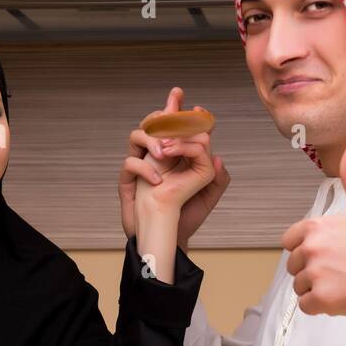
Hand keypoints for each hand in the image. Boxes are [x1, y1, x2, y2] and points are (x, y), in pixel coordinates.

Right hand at [119, 86, 229, 248]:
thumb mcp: (208, 197)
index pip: (178, 128)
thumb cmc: (186, 217)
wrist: (168, 238)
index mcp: (177, 156)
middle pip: (155, 123)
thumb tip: (217, 157)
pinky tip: (158, 182)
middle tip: (173, 113)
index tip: (197, 108)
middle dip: (164, 114)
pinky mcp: (128, 180)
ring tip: (165, 155)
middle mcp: (158, 157)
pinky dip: (144, 169)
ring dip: (153, 139)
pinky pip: (130, 162)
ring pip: (138, 134)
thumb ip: (217, 178)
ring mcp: (141, 165)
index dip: (183, 113)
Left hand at [283, 141, 345, 319]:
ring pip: (299, 287)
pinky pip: (306, 307)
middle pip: (293, 266)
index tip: (329, 253)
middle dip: (313, 271)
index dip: (306, 249)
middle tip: (341, 270)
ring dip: (317, 289)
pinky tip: (342, 296)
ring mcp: (316, 274)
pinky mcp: (321, 299)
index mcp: (316, 227)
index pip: (289, 241)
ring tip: (344, 283)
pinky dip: (321, 307)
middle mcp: (312, 249)